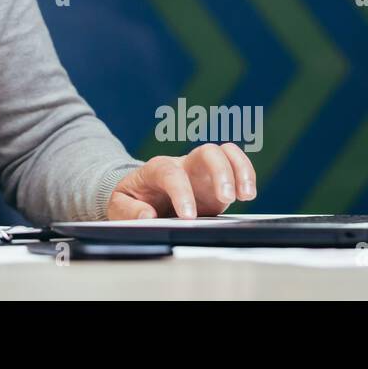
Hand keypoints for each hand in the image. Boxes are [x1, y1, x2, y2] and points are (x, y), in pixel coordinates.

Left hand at [106, 143, 256, 219]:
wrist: (141, 196)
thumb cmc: (131, 200)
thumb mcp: (119, 206)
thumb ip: (129, 211)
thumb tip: (147, 216)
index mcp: (156, 169)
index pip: (170, 172)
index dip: (181, 191)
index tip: (188, 216)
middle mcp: (183, 165)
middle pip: (206, 152)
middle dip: (220, 172)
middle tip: (226, 198)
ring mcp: (202, 173)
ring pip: (226, 154)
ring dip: (240, 170)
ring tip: (246, 195)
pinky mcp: (216, 185)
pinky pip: (237, 168)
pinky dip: (246, 176)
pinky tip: (248, 194)